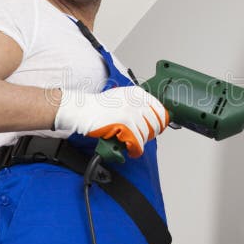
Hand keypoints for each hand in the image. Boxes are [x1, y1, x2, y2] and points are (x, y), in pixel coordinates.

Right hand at [54, 86, 168, 157]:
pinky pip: (137, 142)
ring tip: (132, 145)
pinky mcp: (125, 124)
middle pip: (155, 124)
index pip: (160, 110)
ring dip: (140, 143)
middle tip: (141, 139)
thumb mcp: (122, 98)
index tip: (157, 130)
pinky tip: (130, 151)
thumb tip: (152, 118)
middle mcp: (137, 101)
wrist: (82, 110)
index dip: (160, 123)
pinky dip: (135, 150)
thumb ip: (137, 105)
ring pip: (146, 135)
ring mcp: (131, 112)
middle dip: (149, 135)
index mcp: (138, 93)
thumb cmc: (99, 106)